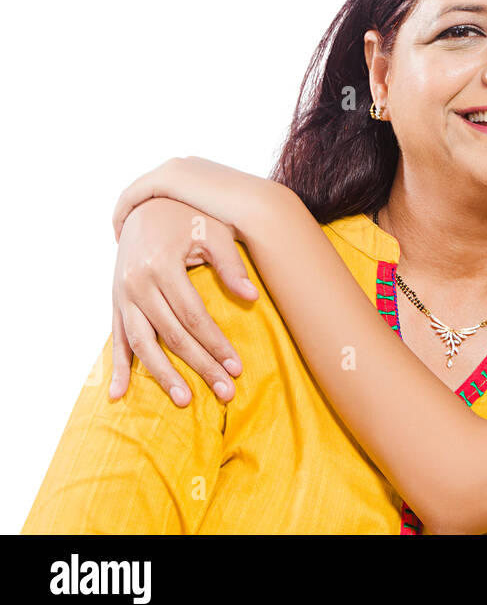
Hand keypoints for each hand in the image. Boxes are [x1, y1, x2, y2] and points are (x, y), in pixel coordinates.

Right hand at [111, 197, 258, 404]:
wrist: (145, 204)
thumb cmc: (188, 218)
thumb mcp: (214, 232)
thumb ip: (231, 264)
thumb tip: (253, 298)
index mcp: (161, 266)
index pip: (193, 316)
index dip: (216, 343)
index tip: (237, 367)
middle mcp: (136, 283)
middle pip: (172, 335)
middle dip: (200, 366)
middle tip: (225, 392)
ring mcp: (122, 295)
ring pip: (142, 343)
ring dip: (163, 375)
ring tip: (184, 400)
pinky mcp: (116, 301)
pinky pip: (116, 339)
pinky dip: (117, 367)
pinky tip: (120, 395)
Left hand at [112, 156, 285, 242]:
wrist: (258, 209)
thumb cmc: (249, 221)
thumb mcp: (226, 217)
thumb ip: (215, 219)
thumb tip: (213, 236)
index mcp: (200, 171)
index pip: (168, 188)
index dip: (154, 210)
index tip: (148, 232)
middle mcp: (185, 164)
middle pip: (150, 188)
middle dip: (138, 211)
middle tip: (128, 235)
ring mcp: (173, 169)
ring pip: (138, 192)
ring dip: (127, 213)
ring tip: (121, 236)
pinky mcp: (164, 179)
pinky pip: (131, 197)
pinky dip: (123, 214)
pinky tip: (120, 235)